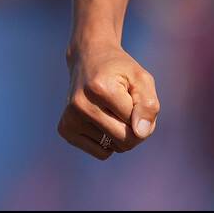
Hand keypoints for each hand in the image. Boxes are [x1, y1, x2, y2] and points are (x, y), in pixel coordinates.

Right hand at [58, 40, 160, 159]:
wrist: (88, 59)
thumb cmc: (120, 71)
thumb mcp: (141, 79)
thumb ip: (148, 105)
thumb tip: (141, 134)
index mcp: (100, 89)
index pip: (134, 123)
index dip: (144, 115)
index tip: (137, 99)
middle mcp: (80, 105)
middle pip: (123, 140)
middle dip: (135, 130)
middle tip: (131, 109)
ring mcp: (69, 119)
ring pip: (113, 148)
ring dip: (121, 133)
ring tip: (113, 109)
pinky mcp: (65, 129)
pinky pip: (101, 153)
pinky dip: (109, 141)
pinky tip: (103, 119)